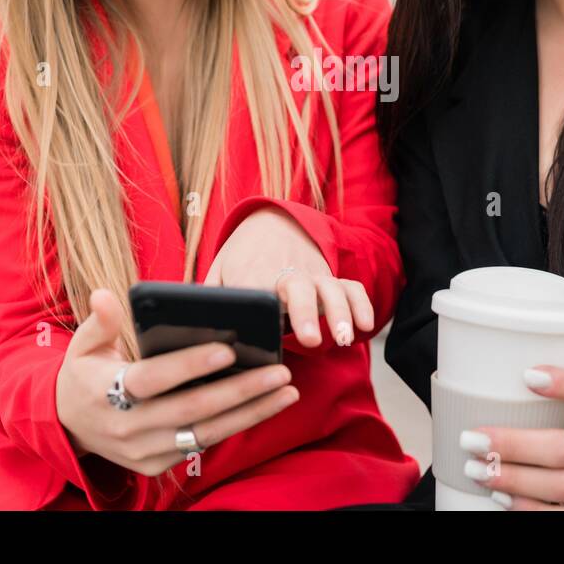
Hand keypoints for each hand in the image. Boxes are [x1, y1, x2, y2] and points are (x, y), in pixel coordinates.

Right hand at [56, 289, 299, 475]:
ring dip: (251, 413)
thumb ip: (99, 322)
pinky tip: (265, 406)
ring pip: (206, 433)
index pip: (154, 379)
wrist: (68, 427)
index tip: (229, 350)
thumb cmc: (85, 376)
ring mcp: (144, 451)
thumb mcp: (83, 346)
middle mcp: (128, 427)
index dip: (191, 365)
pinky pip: (203, 444)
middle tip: (280, 371)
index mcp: (107, 393)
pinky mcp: (157, 465)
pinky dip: (236, 425)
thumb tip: (104, 295)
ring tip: (287, 391)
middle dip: (241, 390)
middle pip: (193, 409)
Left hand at [203, 205, 372, 347]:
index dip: (261, 313)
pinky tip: (367, 327)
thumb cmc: (240, 258)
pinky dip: (362, 304)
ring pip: (331, 288)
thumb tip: (196, 329)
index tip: (266, 331)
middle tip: (309, 340)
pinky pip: (351, 286)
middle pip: (299, 288)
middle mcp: (286, 274)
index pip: (256, 293)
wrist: (271, 223)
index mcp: (252, 275)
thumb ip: (210, 297)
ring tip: (344, 339)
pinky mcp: (330, 277)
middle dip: (305, 313)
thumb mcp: (218, 271)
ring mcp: (312, 274)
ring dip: (340, 313)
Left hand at [458, 365, 563, 509]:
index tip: (528, 375)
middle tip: (473, 439)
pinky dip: (527, 508)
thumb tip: (486, 387)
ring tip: (477, 470)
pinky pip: (560, 515)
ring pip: (560, 485)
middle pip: (563, 448)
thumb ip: (550, 406)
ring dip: (514, 479)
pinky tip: (500, 498)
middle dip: (514, 444)